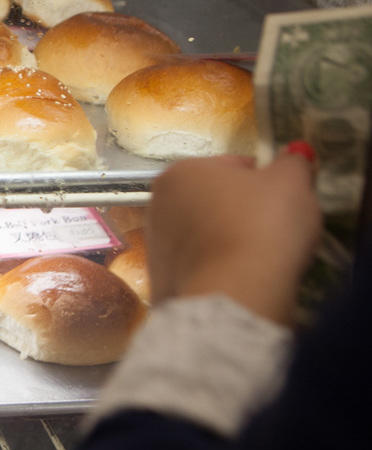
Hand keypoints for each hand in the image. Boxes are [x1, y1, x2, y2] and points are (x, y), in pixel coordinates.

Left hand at [147, 149, 320, 324]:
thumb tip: (294, 153)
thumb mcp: (291, 183)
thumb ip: (292, 163)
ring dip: (231, 242)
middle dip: (244, 213)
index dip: (265, 183)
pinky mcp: (160, 280)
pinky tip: (239, 279)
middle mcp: (157, 204)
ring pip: (207, 235)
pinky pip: (201, 267)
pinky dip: (220, 270)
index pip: (234, 167)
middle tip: (274, 231)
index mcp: (181, 171)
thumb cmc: (261, 227)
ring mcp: (154, 245)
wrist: (231, 295)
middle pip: (216, 202)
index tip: (282, 203)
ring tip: (258, 258)